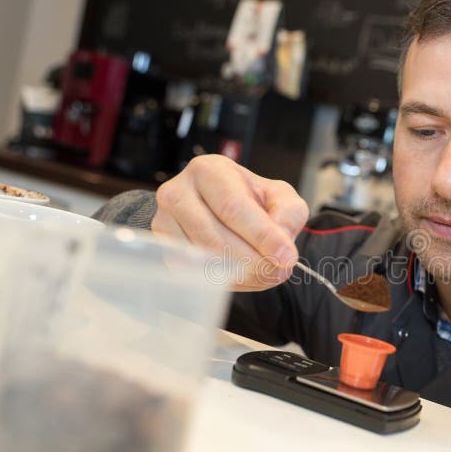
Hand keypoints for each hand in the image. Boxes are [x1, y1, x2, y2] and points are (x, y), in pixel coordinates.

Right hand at [152, 155, 308, 291]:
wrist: (217, 207)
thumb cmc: (248, 199)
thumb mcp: (279, 196)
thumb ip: (289, 213)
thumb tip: (282, 244)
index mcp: (209, 171)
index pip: (234, 208)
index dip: (262, 236)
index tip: (286, 258)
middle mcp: (178, 192)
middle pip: (217, 238)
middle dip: (254, 262)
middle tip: (279, 273)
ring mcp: (164, 221)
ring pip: (205, 260)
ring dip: (242, 274)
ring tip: (265, 273)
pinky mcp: (162, 248)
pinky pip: (193, 273)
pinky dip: (224, 280)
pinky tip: (242, 274)